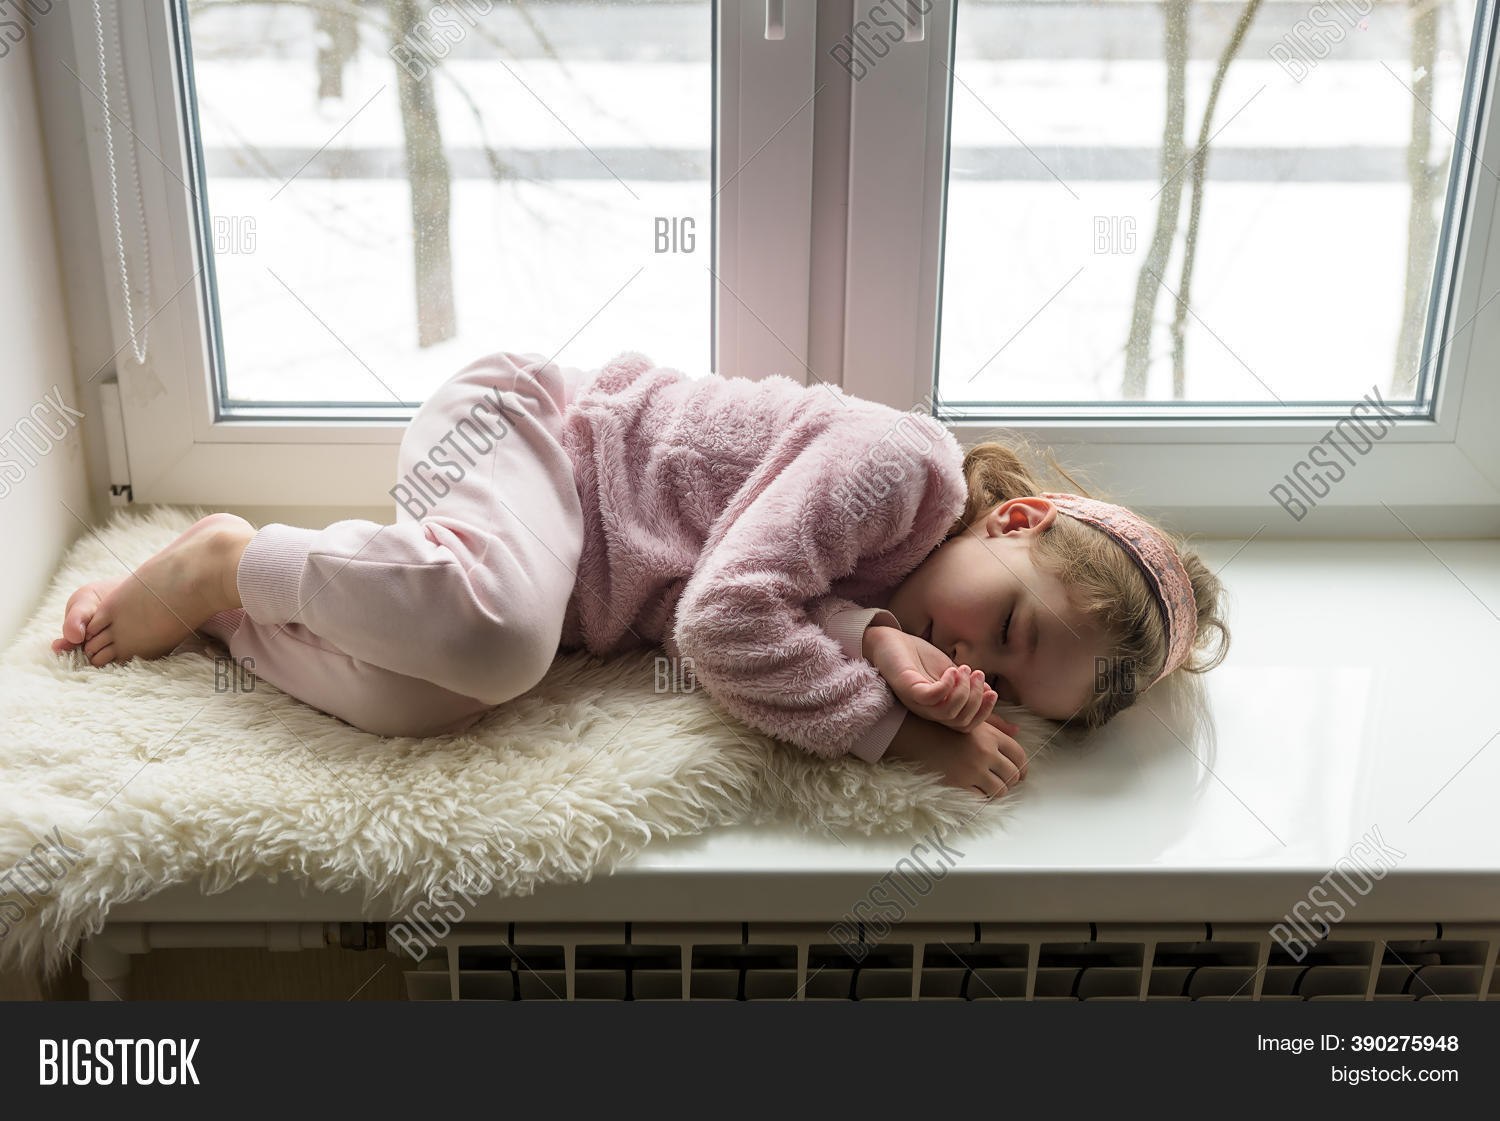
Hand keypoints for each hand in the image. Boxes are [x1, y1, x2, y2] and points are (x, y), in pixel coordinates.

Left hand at [863, 624, 1013, 735]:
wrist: (891, 641)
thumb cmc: (920, 658)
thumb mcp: (952, 674)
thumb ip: (970, 687)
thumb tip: (994, 695)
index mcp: (940, 710)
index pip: (966, 725)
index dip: (984, 713)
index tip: (993, 693)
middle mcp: (928, 711)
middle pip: (960, 722)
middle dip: (976, 699)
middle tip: (977, 674)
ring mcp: (917, 702)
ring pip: (948, 713)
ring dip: (964, 690)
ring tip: (964, 668)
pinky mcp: (908, 690)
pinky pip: (931, 698)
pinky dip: (947, 686)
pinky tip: (950, 671)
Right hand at [883, 708, 1028, 798]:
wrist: (914, 735)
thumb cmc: (942, 726)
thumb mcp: (971, 721)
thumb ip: (996, 725)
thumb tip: (1017, 730)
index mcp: (991, 737)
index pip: (1020, 756)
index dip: (1023, 767)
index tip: (1020, 774)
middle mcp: (986, 754)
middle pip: (1013, 776)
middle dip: (1011, 781)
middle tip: (1004, 781)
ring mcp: (973, 771)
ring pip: (1000, 790)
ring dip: (997, 791)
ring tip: (989, 786)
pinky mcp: (960, 784)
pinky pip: (981, 798)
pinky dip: (981, 797)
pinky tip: (975, 790)